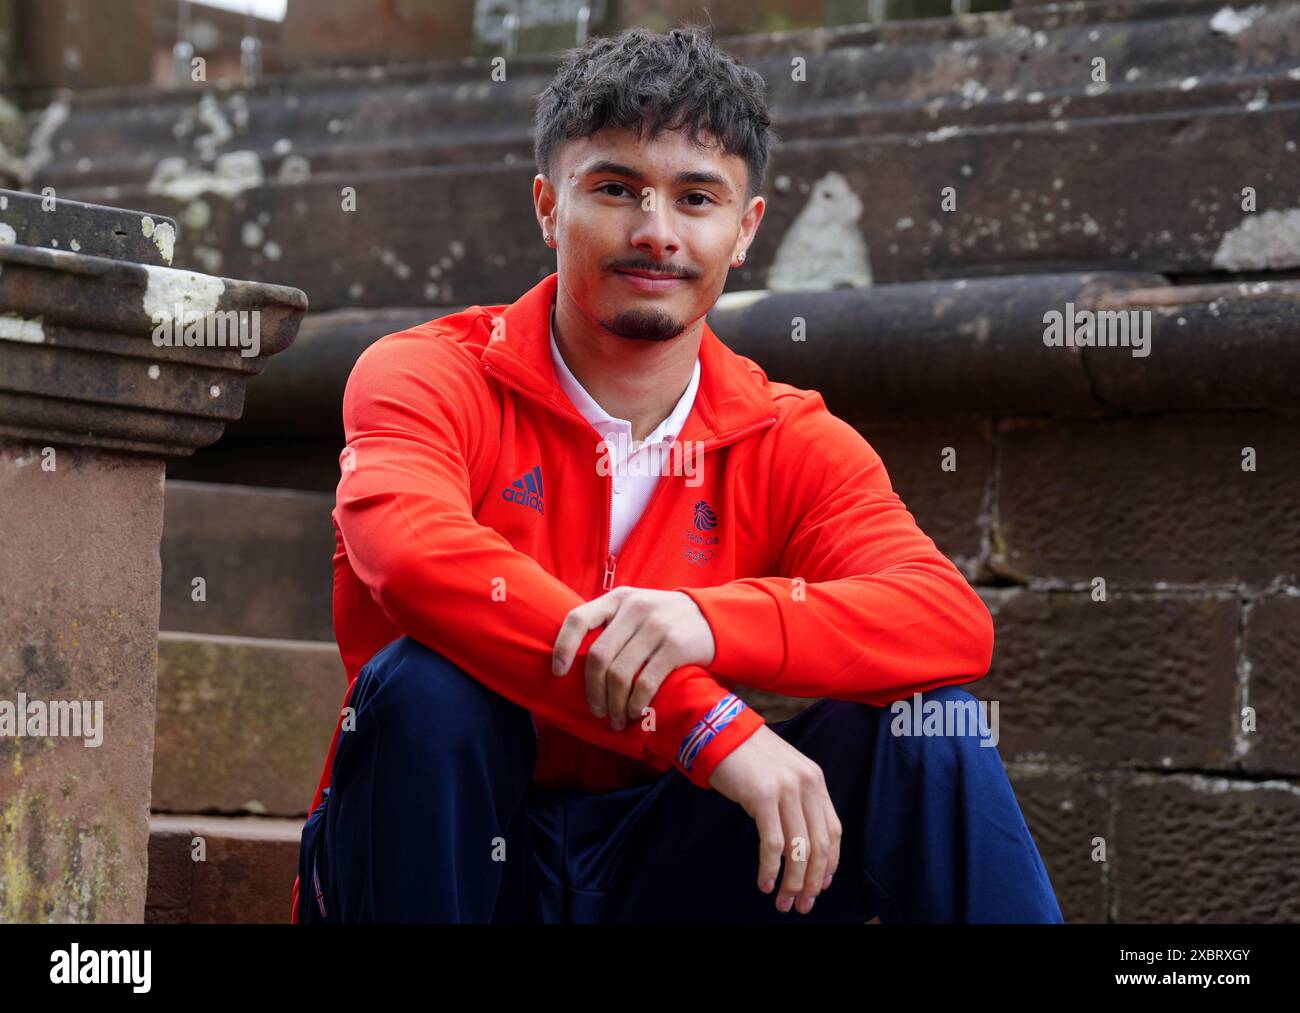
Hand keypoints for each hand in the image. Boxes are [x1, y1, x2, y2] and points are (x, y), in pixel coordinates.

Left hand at [551, 587, 715, 730]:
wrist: (712, 617)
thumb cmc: (664, 619)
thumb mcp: (636, 607)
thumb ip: (610, 623)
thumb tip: (573, 657)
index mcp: (618, 599)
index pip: (578, 619)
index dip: (563, 647)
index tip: (557, 673)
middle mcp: (635, 609)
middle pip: (599, 656)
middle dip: (593, 691)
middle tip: (596, 711)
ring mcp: (657, 627)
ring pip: (620, 674)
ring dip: (614, 704)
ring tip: (617, 719)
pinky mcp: (676, 647)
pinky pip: (645, 683)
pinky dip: (636, 704)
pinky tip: (636, 712)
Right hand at [707, 726, 841, 915]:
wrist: (719, 730)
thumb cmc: (747, 755)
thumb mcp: (782, 772)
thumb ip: (796, 799)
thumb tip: (801, 842)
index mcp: (815, 779)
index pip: (833, 830)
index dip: (830, 863)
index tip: (822, 886)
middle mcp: (806, 784)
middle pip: (819, 845)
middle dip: (813, 881)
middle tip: (802, 905)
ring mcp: (786, 789)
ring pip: (798, 849)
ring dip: (792, 882)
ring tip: (783, 902)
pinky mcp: (762, 796)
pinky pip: (772, 844)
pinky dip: (770, 869)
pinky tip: (765, 884)